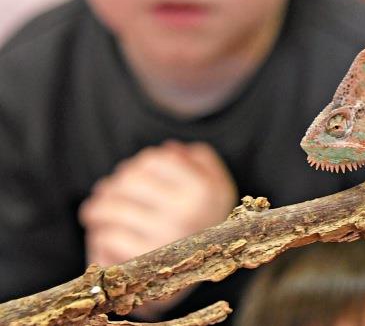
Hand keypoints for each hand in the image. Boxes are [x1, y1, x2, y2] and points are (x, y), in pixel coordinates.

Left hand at [79, 140, 237, 266]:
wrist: (200, 271)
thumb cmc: (204, 217)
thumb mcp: (216, 185)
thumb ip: (199, 159)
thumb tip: (169, 149)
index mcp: (203, 190)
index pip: (153, 160)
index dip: (137, 164)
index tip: (131, 174)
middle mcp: (185, 213)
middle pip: (128, 182)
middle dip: (112, 185)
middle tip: (105, 192)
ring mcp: (162, 239)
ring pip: (110, 210)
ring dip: (96, 209)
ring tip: (94, 211)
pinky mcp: (142, 263)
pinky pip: (106, 238)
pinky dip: (99, 236)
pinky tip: (103, 236)